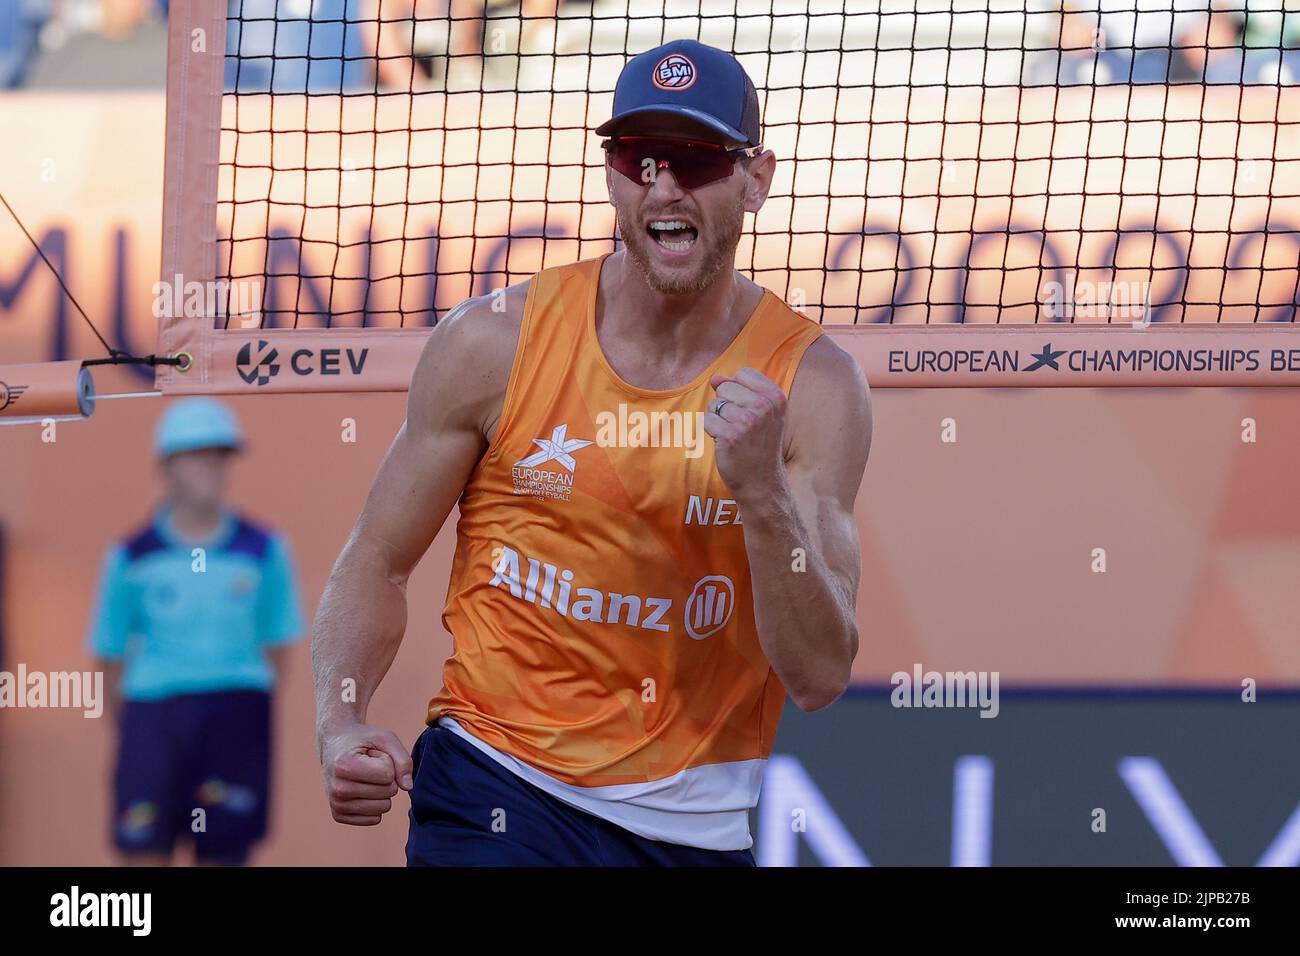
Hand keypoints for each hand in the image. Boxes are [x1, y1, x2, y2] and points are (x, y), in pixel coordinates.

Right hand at [320, 724, 412, 825]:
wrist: (335, 745)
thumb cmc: (363, 740)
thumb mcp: (385, 739)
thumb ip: (403, 759)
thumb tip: (408, 787)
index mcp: (344, 766)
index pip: (388, 775)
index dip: (388, 761)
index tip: (372, 754)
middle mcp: (337, 789)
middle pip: (388, 792)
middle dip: (387, 777)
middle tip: (369, 764)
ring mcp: (336, 805)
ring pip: (383, 808)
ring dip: (382, 791)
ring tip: (366, 775)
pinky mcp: (339, 815)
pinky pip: (374, 819)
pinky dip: (375, 804)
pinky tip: (361, 788)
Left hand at [704, 367, 788, 502]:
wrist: (762, 482)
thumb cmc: (759, 445)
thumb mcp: (762, 413)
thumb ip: (741, 390)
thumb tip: (715, 378)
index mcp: (776, 397)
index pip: (744, 374)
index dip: (738, 390)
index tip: (748, 410)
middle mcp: (764, 406)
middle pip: (726, 388)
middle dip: (727, 405)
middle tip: (742, 427)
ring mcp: (747, 421)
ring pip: (715, 404)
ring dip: (719, 420)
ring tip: (735, 435)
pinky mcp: (729, 435)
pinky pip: (707, 420)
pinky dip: (712, 432)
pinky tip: (726, 443)